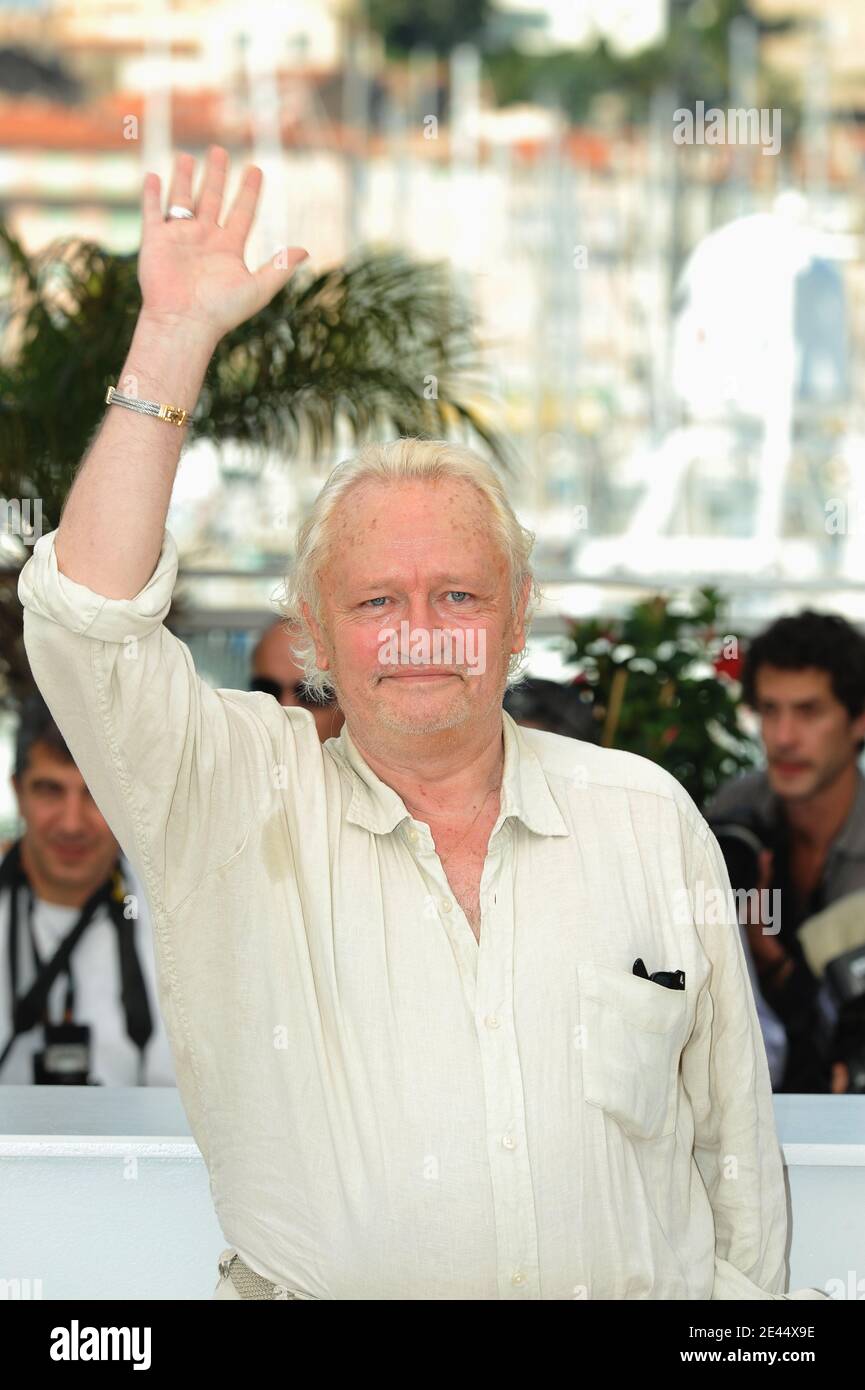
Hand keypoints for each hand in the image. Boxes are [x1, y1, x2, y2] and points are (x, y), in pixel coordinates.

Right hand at [138, 145, 307, 342]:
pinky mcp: (155, 241)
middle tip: (219, 150)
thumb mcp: (258, 288)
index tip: (256, 169)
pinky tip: (153, 176)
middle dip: (217, 175)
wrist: (184, 323)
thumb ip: (280, 267)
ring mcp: (179, 239)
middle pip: (213, 199)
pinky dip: (152, 194)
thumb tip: (306, 250)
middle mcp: (205, 239)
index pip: (242, 212)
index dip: (249, 191)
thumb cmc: (221, 311)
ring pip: (183, 200)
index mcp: (229, 248)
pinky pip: (153, 212)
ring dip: (185, 178)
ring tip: (187, 156)